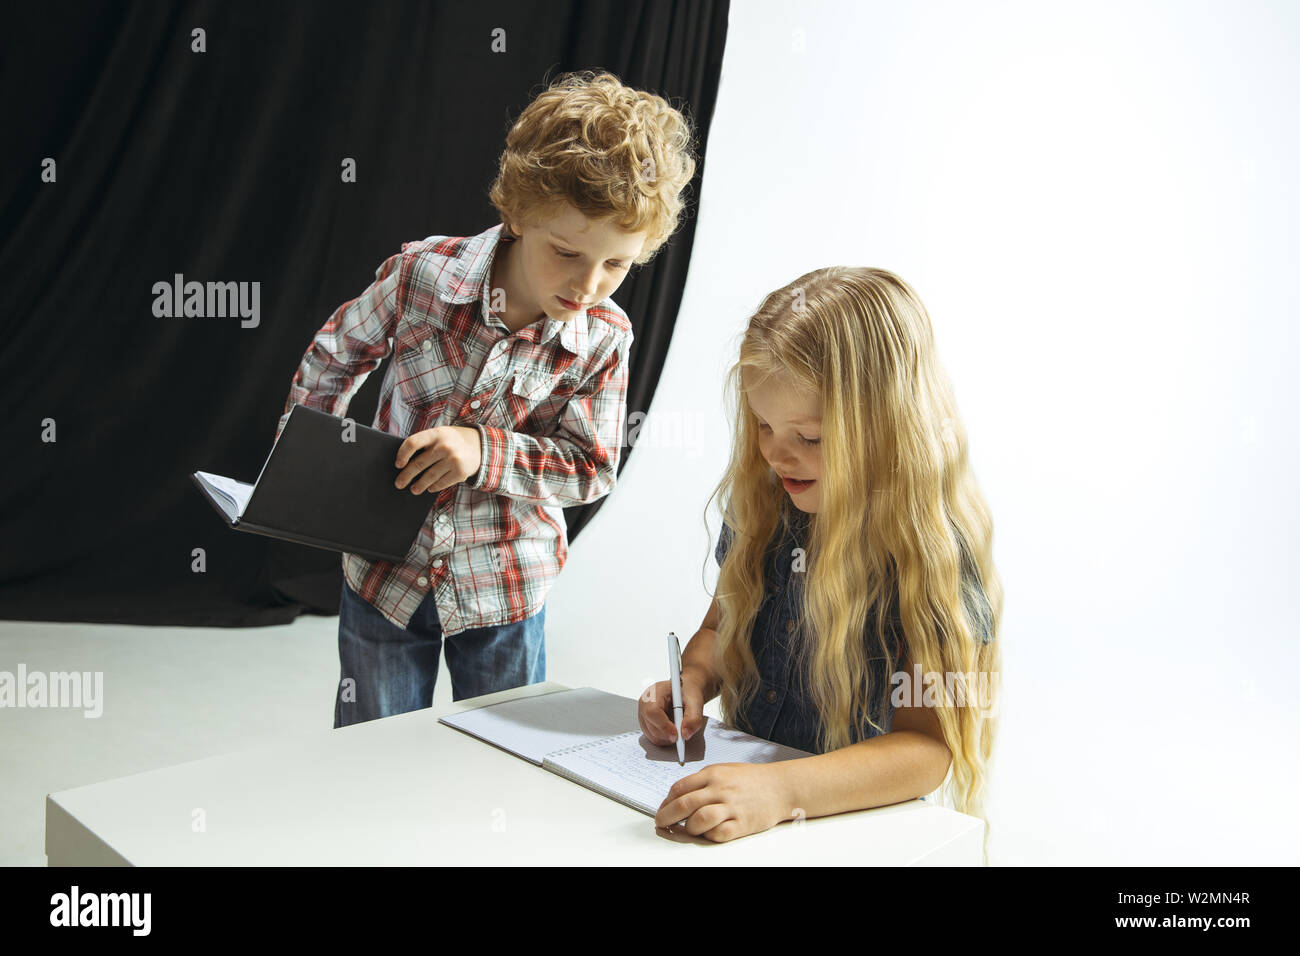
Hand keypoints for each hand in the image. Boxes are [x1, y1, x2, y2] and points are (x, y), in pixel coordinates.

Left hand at [394, 426, 481, 493]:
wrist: (480, 445)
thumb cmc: (452, 441)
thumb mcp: (440, 435)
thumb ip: (425, 444)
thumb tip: (404, 464)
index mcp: (436, 433)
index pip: (412, 443)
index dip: (402, 454)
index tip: (398, 464)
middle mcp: (444, 446)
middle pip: (418, 464)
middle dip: (406, 476)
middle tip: (399, 483)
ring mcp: (453, 460)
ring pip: (429, 476)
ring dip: (419, 485)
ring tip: (413, 489)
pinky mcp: (460, 472)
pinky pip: (441, 483)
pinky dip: (434, 487)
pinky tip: (429, 488)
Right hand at [637, 671, 707, 746]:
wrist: (684, 692)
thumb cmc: (687, 693)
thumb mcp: (695, 701)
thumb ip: (694, 718)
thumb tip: (685, 734)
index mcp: (655, 691)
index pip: (652, 711)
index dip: (664, 726)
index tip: (677, 734)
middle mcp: (645, 702)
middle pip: (651, 726)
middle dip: (668, 735)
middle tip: (682, 734)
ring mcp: (643, 713)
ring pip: (651, 735)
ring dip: (667, 738)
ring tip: (678, 727)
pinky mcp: (645, 723)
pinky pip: (652, 738)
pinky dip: (664, 739)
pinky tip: (672, 730)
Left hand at [654, 762, 796, 841]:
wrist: (781, 787)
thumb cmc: (751, 779)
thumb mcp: (724, 771)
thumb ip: (702, 781)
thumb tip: (678, 796)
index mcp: (713, 774)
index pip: (680, 788)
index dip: (666, 801)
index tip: (662, 810)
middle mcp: (720, 789)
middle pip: (684, 804)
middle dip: (667, 816)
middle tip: (662, 823)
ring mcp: (732, 807)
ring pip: (699, 820)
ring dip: (689, 828)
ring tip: (689, 829)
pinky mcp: (742, 824)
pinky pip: (718, 834)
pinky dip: (708, 836)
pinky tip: (708, 833)